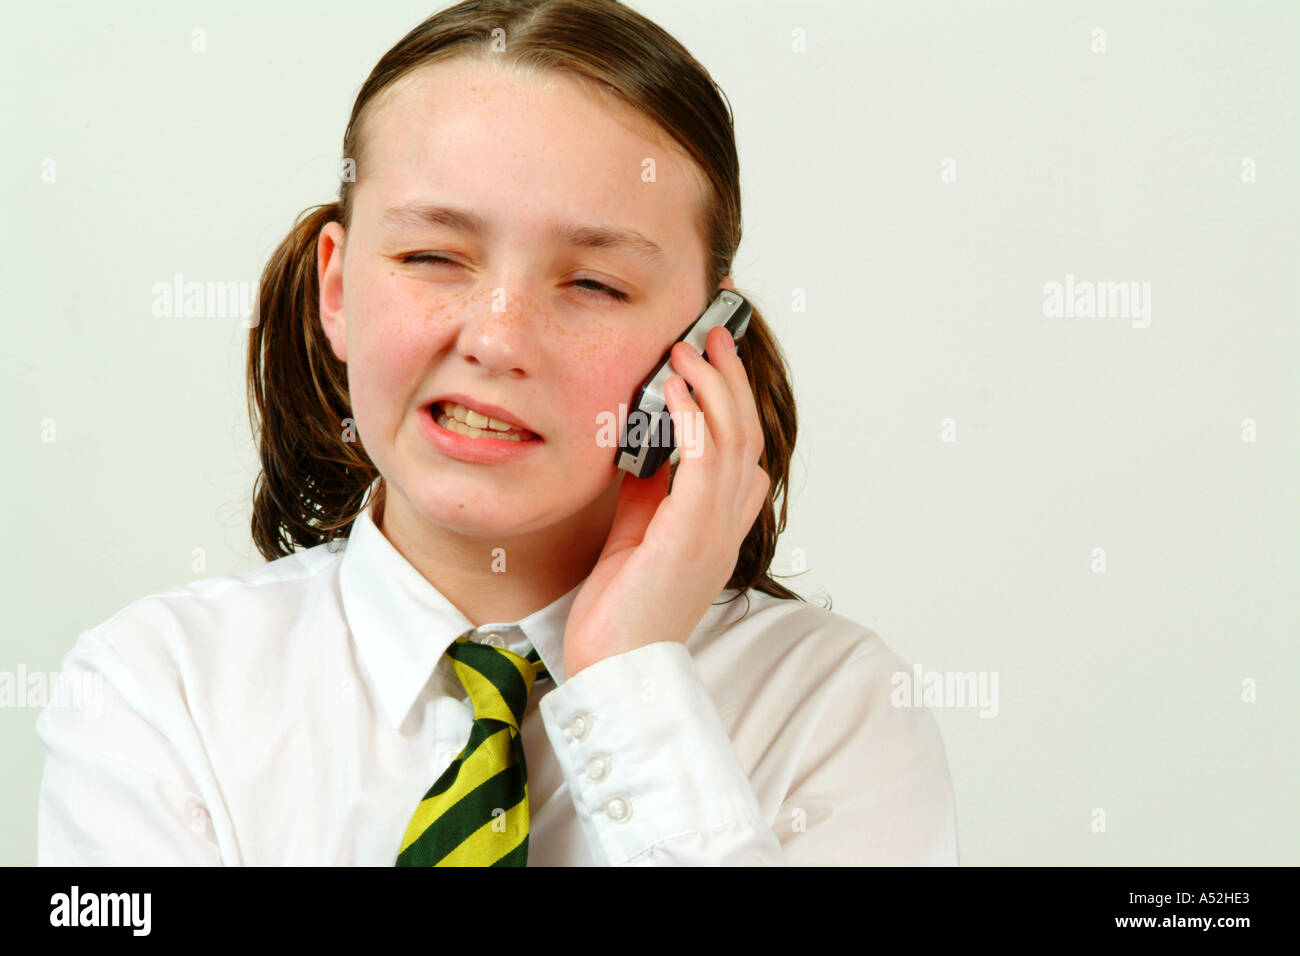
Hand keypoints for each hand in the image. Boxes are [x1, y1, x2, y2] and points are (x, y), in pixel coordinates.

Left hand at [562, 324, 769, 678]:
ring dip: (713, 386)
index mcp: (718, 527)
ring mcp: (715, 530)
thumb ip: (650, 492)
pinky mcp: (692, 533)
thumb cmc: (622, 613)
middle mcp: (727, 525)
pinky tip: (674, 388)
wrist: (615, 669)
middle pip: (746, 434)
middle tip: (711, 336)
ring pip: (735, 440)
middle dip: (730, 379)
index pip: (741, 453)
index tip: (710, 363)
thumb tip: (644, 447)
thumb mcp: (636, 535)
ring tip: (691, 348)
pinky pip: (706, 461)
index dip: (732, 403)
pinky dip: (696, 417)